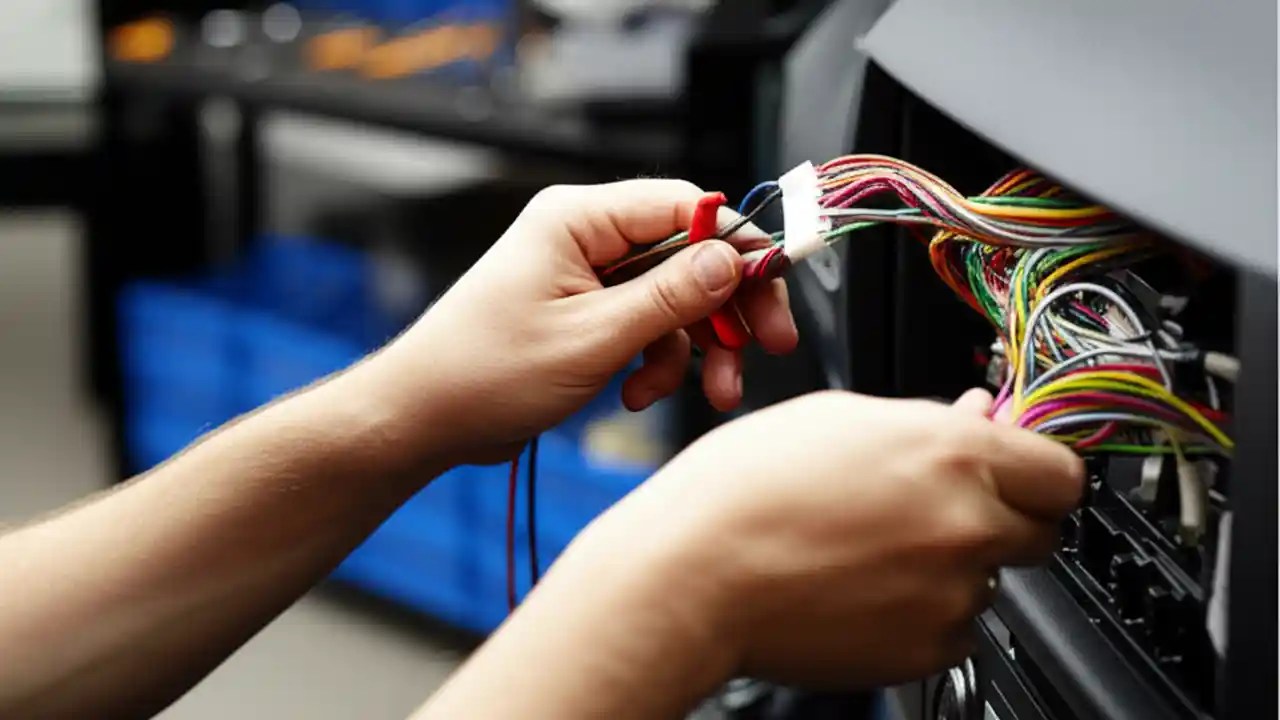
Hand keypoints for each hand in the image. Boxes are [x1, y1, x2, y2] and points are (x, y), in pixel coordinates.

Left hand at [367, 180, 797, 465]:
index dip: (738, 246)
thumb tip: (734, 259)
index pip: (685, 206)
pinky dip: (656, 363)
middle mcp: (586, 237)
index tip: (773, 291)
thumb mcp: (594, 337)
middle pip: (689, 255)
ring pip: (673, 299)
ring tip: (706, 393)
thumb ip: (670, 296)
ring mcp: (586, 277)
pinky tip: (636, 394)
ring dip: (692, 348)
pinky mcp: (586, 314)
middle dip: (724, 309)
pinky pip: (646, 327)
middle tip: (762, 351)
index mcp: (579, 218)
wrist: (426, 419)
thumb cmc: (486, 371)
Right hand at [567, 389, 1082, 689]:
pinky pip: (952, 629)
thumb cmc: (743, 490)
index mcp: (953, 453)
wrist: (693, 575)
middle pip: (1039, 530)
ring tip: (868, 547)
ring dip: (950, 565)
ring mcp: (950, 594)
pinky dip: (921, 613)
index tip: (1016, 475)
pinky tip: (860, 586)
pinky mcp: (925, 649)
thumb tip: (977, 417)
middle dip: (999, 518)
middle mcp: (966, 524)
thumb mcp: (835, 418)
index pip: (1062, 471)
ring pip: (988, 580)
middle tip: (934, 509)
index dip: (1037, 472)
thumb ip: (925, 421)